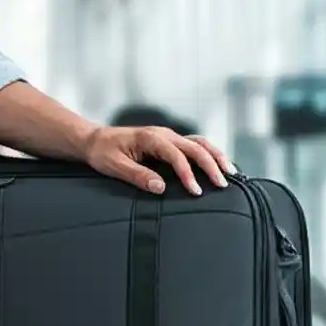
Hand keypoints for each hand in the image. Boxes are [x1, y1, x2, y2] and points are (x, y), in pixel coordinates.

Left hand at [82, 126, 236, 195]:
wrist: (95, 140)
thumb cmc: (103, 152)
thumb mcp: (114, 166)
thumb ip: (137, 175)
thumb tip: (160, 188)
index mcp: (149, 138)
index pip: (175, 154)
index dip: (187, 173)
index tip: (195, 192)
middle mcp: (163, 134)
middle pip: (194, 146)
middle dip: (211, 165)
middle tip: (222, 185)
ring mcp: (168, 136)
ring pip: (199, 143)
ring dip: (216, 156)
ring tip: (230, 173)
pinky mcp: (170, 142)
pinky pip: (195, 145)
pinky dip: (210, 154)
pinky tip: (219, 166)